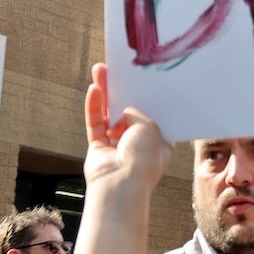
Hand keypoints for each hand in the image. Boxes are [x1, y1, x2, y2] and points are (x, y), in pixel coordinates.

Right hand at [86, 62, 172, 194]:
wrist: (120, 185)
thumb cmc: (143, 159)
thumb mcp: (150, 127)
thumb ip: (137, 112)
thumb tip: (122, 111)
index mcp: (159, 141)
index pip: (153, 113)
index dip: (147, 96)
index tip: (143, 78)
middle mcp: (139, 143)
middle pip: (128, 110)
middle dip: (123, 90)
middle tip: (117, 68)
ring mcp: (118, 145)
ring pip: (109, 113)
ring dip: (105, 93)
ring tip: (100, 70)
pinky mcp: (99, 148)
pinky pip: (96, 123)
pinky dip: (94, 106)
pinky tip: (93, 89)